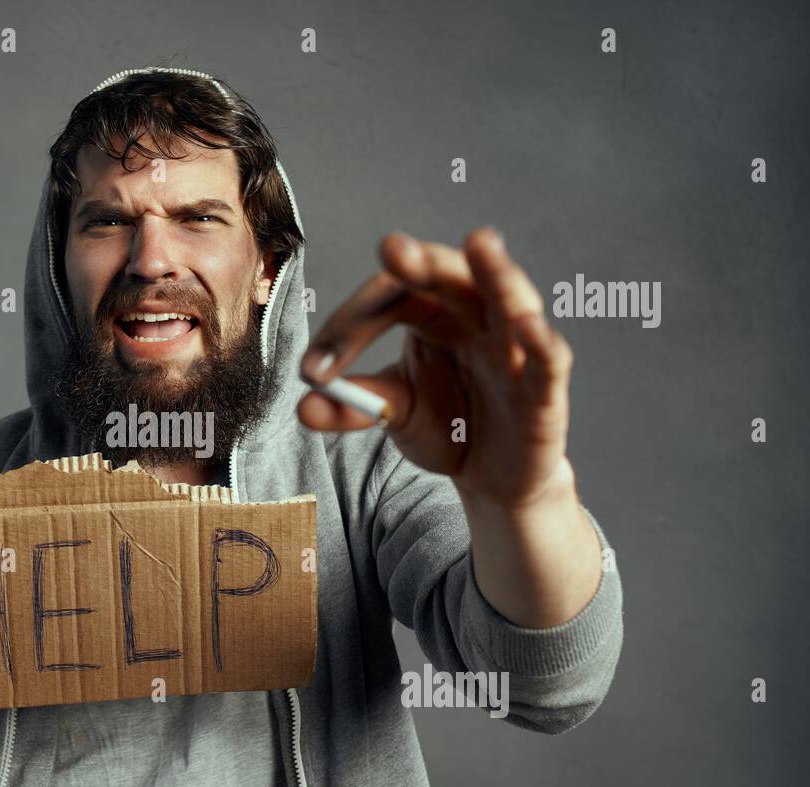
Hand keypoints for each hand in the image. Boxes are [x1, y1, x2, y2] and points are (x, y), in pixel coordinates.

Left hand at [298, 228, 574, 509]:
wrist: (492, 478)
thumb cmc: (447, 427)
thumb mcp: (394, 412)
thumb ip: (352, 406)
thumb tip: (302, 406)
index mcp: (433, 313)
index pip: (390, 297)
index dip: (349, 327)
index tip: (310, 371)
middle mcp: (475, 316)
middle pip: (453, 274)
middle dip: (425, 260)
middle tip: (393, 249)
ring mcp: (514, 347)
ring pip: (511, 297)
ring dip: (498, 272)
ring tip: (481, 243)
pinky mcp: (545, 388)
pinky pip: (549, 358)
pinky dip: (541, 341)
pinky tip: (527, 326)